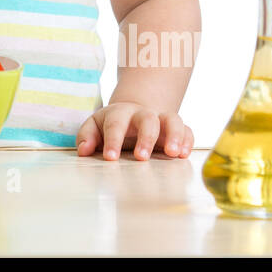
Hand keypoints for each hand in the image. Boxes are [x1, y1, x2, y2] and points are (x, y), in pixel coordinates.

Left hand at [76, 101, 193, 160]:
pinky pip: (186, 129)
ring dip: (174, 135)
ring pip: (171, 120)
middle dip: (145, 138)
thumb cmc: (111, 125)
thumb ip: (87, 136)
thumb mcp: (95, 127)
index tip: (110, 158)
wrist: (134, 112)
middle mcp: (142, 114)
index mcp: (119, 113)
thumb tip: (83, 151)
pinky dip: (187, 140)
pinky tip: (184, 154)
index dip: (112, 140)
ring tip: (173, 154)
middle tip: (142, 158)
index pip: (115, 124)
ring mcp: (161, 119)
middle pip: (147, 119)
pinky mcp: (176, 128)